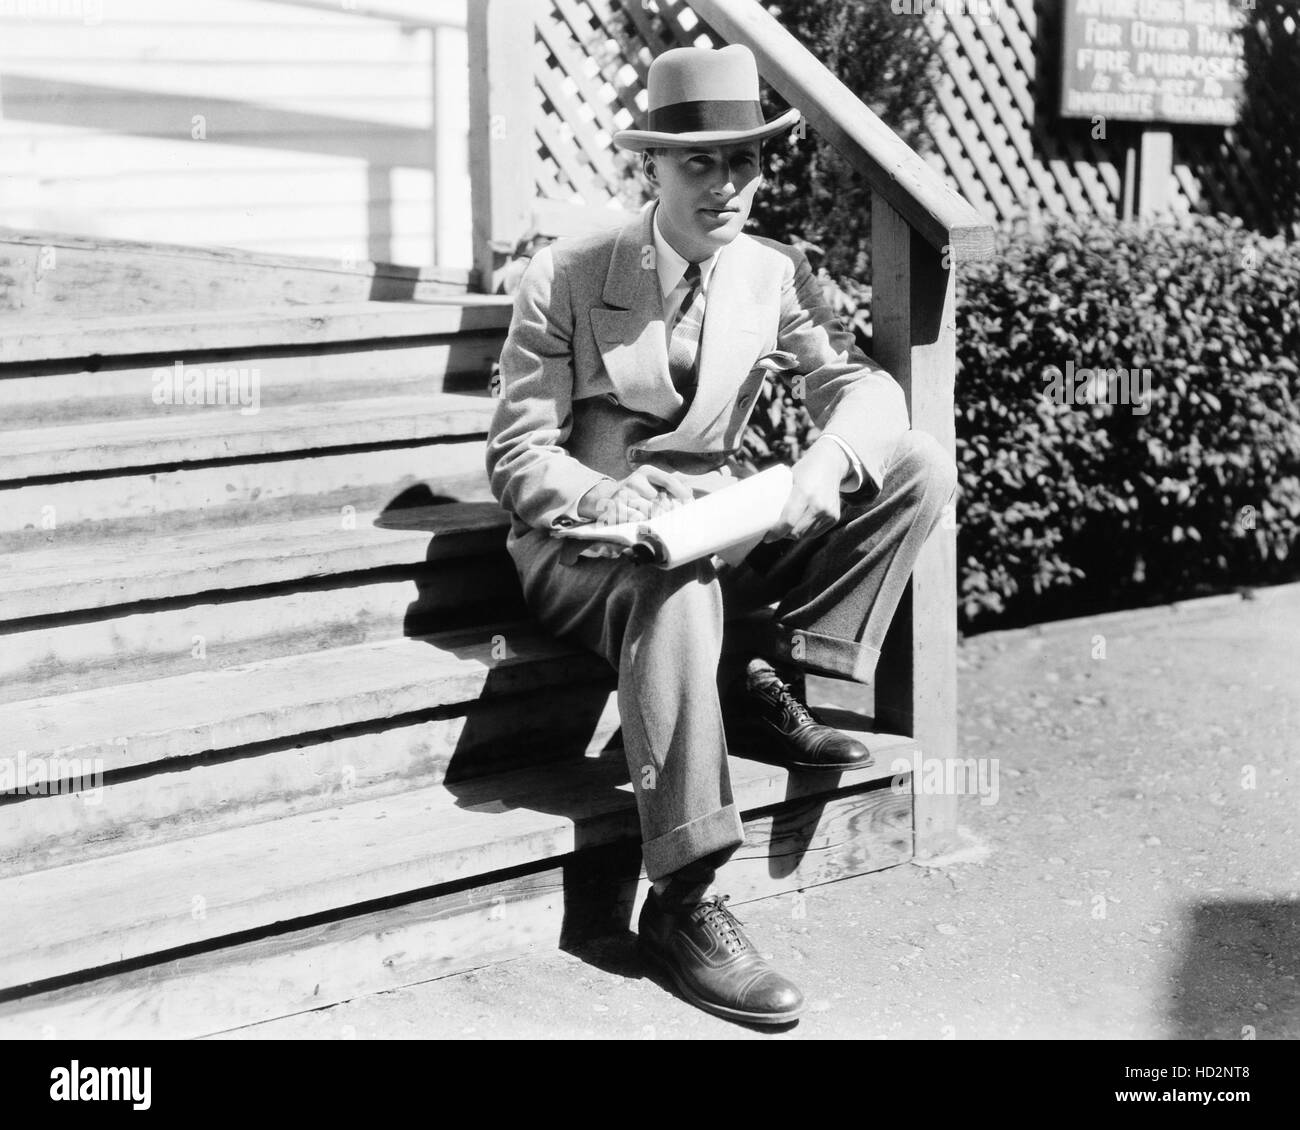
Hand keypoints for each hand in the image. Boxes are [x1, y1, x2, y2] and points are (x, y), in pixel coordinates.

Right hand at [578, 465, 692, 524]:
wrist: (604, 499)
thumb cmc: (636, 494)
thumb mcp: (651, 484)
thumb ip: (670, 487)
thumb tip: (690, 492)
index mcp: (646, 472)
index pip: (668, 480)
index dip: (682, 492)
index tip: (691, 503)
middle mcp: (634, 480)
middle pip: (662, 500)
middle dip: (669, 512)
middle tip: (674, 519)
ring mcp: (623, 494)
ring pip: (650, 511)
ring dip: (656, 519)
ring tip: (655, 521)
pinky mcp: (615, 508)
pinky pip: (637, 519)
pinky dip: (641, 523)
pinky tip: (640, 522)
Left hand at [765, 437, 847, 541]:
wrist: (831, 463)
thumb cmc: (804, 470)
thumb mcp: (789, 478)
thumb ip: (779, 495)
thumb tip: (756, 511)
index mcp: (804, 492)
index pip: (788, 521)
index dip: (776, 533)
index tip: (766, 538)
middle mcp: (818, 504)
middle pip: (796, 532)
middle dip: (784, 535)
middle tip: (775, 532)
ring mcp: (828, 512)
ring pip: (806, 535)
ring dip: (795, 535)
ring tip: (787, 529)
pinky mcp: (834, 516)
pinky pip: (816, 532)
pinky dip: (807, 532)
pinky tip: (800, 527)